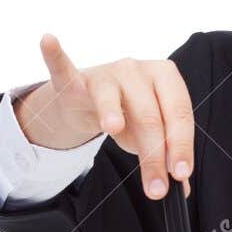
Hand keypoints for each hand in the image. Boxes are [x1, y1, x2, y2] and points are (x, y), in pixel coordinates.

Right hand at [15, 33, 193, 198]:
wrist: (92, 97)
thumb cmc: (129, 112)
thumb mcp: (151, 133)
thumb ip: (166, 156)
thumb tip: (182, 189)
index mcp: (166, 79)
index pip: (178, 114)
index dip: (181, 145)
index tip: (179, 174)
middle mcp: (137, 70)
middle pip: (149, 114)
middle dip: (153, 155)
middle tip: (155, 188)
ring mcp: (105, 73)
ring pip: (111, 97)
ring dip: (112, 113)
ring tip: (114, 129)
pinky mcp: (74, 79)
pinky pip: (63, 68)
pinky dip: (55, 56)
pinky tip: (49, 41)